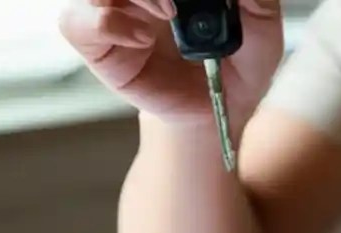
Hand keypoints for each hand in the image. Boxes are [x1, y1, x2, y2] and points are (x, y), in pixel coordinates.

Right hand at [59, 0, 284, 124]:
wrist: (220, 113)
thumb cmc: (238, 68)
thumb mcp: (263, 34)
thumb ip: (259, 3)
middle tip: (176, 1)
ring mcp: (115, 13)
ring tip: (167, 12)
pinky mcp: (100, 46)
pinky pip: (77, 22)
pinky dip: (105, 23)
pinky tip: (141, 38)